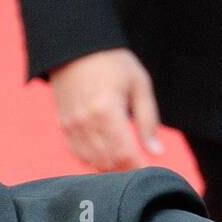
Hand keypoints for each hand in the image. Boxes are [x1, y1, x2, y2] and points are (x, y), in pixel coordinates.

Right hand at [47, 48, 162, 171]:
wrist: (75, 47)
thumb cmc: (112, 63)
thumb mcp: (139, 85)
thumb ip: (148, 120)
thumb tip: (156, 153)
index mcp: (107, 111)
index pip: (124, 155)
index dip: (138, 169)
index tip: (150, 174)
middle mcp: (86, 123)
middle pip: (108, 163)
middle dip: (126, 170)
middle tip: (140, 168)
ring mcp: (72, 127)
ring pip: (92, 163)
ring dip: (110, 167)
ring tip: (125, 160)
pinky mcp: (65, 127)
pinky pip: (80, 155)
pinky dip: (94, 160)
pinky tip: (106, 153)